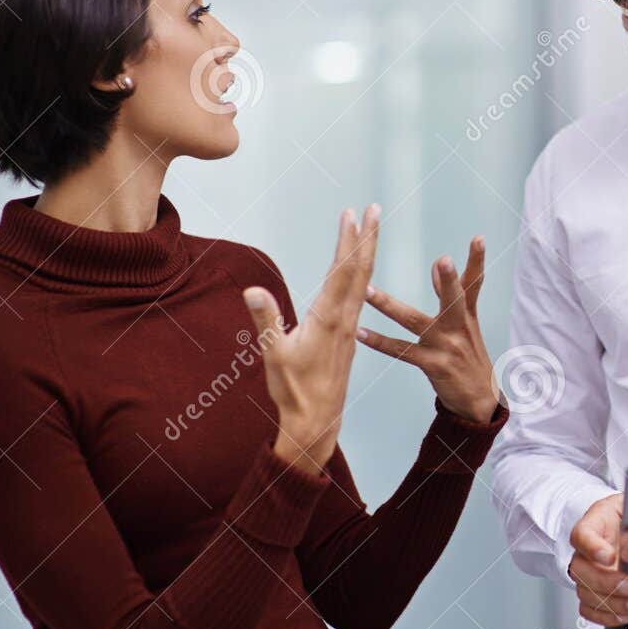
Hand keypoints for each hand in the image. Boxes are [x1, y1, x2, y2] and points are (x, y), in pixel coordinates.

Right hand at [244, 205, 379, 476]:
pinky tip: (359, 271)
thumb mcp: (274, 354)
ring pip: (361, 281)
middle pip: (359, 269)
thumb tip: (252, 289)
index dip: (348, 241)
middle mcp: (344, 318)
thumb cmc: (293, 389)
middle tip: (374, 208)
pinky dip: (359, 275)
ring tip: (370, 228)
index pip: (341, 270)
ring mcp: (348, 326)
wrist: (317, 420)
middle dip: (367, 236)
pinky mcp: (347, 336)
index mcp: (328, 318)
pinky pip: (357, 297)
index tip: (352, 214)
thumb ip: (266, 320)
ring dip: (365, 252)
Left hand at [355, 236, 500, 423]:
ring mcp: (445, 347)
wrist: (480, 402)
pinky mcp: (433, 366)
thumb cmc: (469, 358)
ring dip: (389, 305)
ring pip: (414, 321)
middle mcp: (459, 328)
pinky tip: (361, 332)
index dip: (477, 260)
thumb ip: (451, 294)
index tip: (478, 237)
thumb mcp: (466, 325)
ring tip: (369, 290)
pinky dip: (380, 342)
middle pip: (454, 299)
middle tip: (444, 260)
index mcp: (468, 316)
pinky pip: (402, 351)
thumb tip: (438, 266)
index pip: (474, 282)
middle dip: (448, 280)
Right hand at [569, 494, 627, 626]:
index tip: (609, 556)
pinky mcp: (591, 590)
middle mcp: (584, 549)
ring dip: (611, 604)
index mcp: (594, 522)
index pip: (581, 534)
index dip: (591, 547)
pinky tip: (624, 617)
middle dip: (606, 582)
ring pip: (585, 592)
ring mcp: (585, 571)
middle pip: (580, 569)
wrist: (626, 526)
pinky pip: (587, 608)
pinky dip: (604, 617)